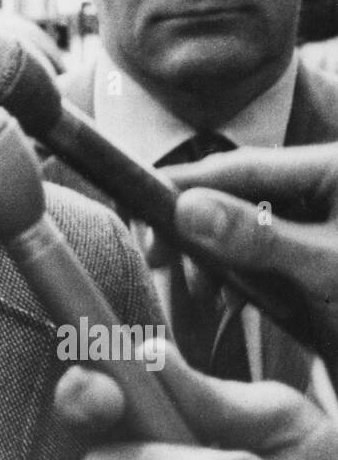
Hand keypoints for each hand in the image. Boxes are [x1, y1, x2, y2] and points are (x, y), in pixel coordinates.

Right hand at [162, 143, 337, 359]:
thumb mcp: (328, 267)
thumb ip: (260, 237)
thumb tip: (187, 208)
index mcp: (335, 169)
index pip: (246, 166)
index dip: (191, 181)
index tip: (141, 197)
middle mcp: (326, 187)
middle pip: (244, 193)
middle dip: (198, 224)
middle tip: (154, 254)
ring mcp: (323, 223)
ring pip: (251, 226)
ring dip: (216, 253)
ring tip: (191, 287)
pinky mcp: (319, 257)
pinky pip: (268, 253)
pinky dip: (240, 271)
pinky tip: (219, 292)